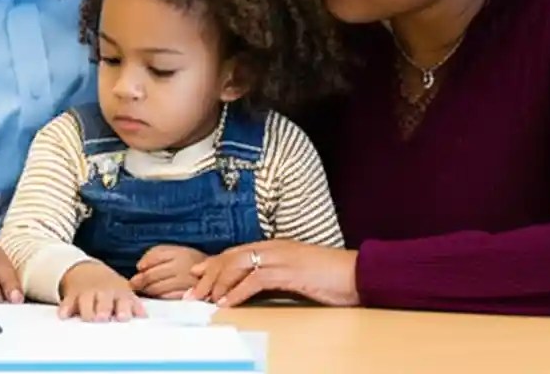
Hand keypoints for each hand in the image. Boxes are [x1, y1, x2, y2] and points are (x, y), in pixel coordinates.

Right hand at [58, 261, 145, 321]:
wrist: (86, 270)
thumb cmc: (109, 287)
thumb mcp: (123, 292)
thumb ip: (133, 305)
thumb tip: (144, 317)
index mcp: (118, 292)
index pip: (122, 300)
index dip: (123, 308)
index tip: (123, 317)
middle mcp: (102, 292)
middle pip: (103, 301)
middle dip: (103, 309)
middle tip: (103, 317)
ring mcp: (87, 293)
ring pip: (86, 301)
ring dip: (87, 310)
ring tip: (88, 318)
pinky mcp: (72, 295)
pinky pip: (68, 302)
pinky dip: (65, 308)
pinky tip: (64, 315)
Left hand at [128, 245, 207, 298]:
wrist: (217, 275)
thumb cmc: (190, 262)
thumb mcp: (176, 251)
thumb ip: (156, 254)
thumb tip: (140, 267)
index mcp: (178, 252)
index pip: (154, 257)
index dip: (144, 264)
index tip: (139, 268)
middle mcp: (182, 266)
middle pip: (152, 274)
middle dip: (140, 281)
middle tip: (134, 284)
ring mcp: (185, 281)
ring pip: (157, 287)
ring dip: (147, 290)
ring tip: (144, 289)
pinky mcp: (187, 294)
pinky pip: (167, 297)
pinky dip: (159, 296)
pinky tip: (157, 294)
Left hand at [188, 240, 359, 306]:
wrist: (359, 273)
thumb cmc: (332, 276)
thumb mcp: (299, 273)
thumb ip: (278, 275)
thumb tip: (258, 287)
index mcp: (275, 247)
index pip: (237, 252)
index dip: (214, 262)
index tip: (196, 272)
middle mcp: (274, 248)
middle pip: (231, 257)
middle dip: (208, 274)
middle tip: (190, 290)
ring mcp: (281, 258)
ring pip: (238, 266)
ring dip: (217, 283)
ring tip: (202, 298)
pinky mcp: (289, 271)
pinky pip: (255, 280)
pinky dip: (237, 292)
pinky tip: (226, 302)